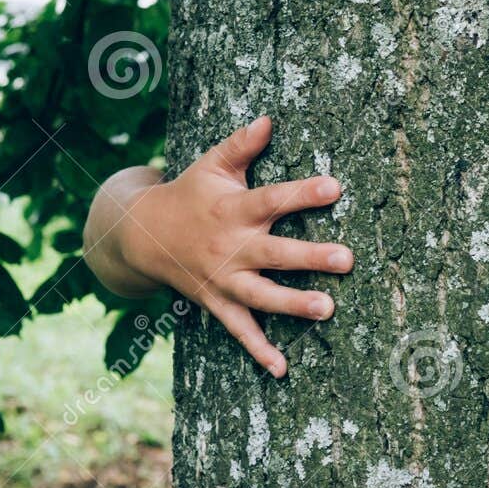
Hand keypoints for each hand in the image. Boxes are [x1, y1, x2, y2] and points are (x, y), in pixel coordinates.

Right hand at [84, 116, 352, 376]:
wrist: (141, 236)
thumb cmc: (190, 194)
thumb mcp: (212, 165)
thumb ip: (241, 145)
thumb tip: (269, 118)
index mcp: (234, 209)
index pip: (272, 199)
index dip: (303, 193)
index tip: (336, 186)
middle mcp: (231, 246)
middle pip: (275, 253)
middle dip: (310, 257)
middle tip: (347, 259)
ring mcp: (224, 279)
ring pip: (262, 295)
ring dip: (293, 304)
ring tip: (327, 309)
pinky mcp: (218, 303)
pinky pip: (239, 331)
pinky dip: (259, 351)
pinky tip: (283, 369)